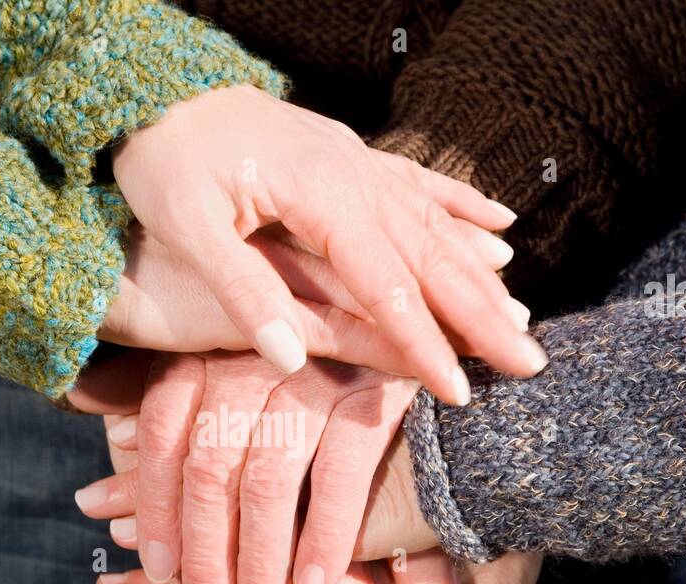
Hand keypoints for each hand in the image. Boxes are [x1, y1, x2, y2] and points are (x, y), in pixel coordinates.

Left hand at [77, 352, 447, 583]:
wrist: (429, 368)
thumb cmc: (312, 413)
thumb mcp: (228, 425)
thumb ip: (165, 458)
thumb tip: (92, 505)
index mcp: (210, 357)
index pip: (163, 437)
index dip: (150, 507)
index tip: (155, 571)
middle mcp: (256, 358)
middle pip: (208, 469)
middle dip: (205, 558)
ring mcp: (317, 372)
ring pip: (265, 480)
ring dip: (258, 561)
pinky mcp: (376, 392)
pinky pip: (337, 475)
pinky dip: (321, 536)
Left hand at [113, 85, 547, 401]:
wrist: (156, 89)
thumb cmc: (164, 159)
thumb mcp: (187, 226)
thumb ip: (242, 289)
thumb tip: (291, 359)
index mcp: (320, 194)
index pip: (386, 283)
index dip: (425, 341)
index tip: (461, 391)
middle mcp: (354, 173)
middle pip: (431, 255)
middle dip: (483, 314)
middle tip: (529, 365)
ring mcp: (357, 160)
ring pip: (437, 224)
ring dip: (483, 274)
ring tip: (524, 318)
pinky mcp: (349, 155)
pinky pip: (421, 183)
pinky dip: (463, 207)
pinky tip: (501, 227)